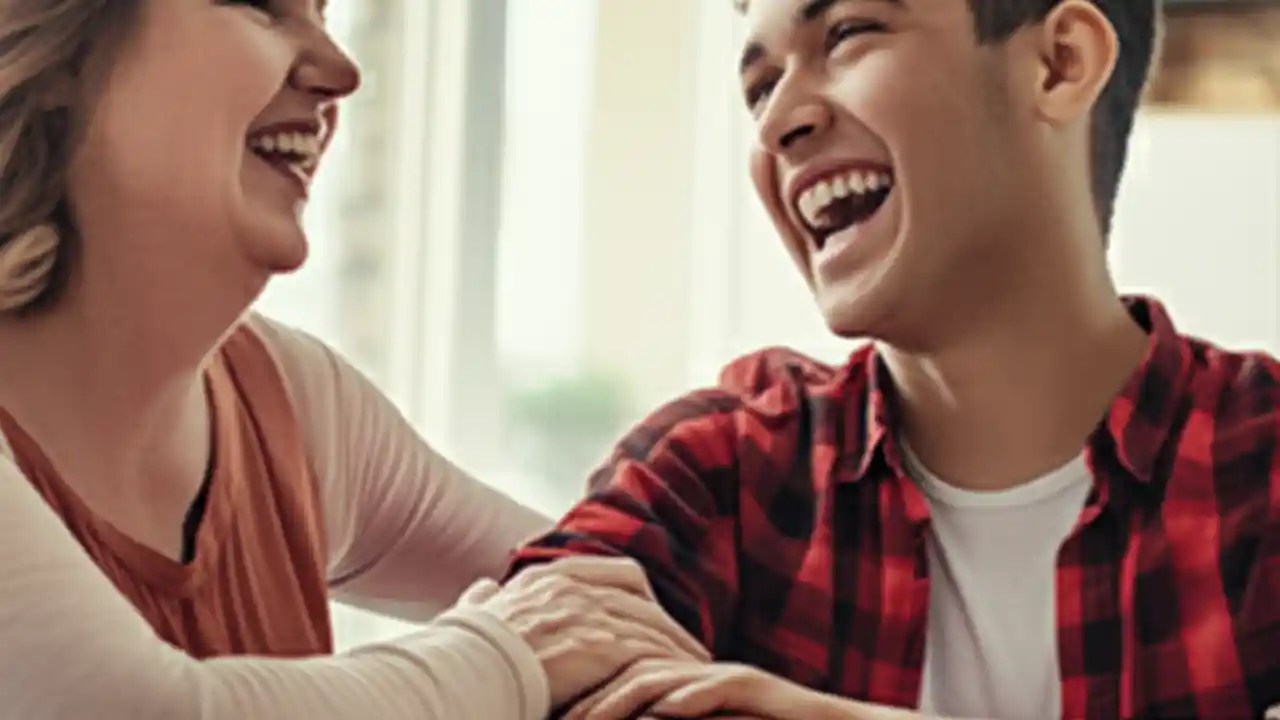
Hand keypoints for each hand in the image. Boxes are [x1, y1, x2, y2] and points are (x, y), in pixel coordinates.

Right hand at [461, 557, 710, 708]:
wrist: (461, 673)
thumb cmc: (460, 653)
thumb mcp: (472, 613)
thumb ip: (482, 600)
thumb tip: (482, 590)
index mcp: (549, 577)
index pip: (617, 574)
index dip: (642, 597)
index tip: (654, 619)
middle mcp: (575, 589)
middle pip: (642, 601)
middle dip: (668, 626)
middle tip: (688, 649)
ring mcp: (591, 614)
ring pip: (653, 627)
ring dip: (679, 650)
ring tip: (699, 672)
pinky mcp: (603, 647)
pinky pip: (652, 654)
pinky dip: (674, 668)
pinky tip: (688, 686)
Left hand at [562, 660, 801, 719]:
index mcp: (683, 687)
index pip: (623, 681)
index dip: (585, 700)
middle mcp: (697, 674)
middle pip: (633, 673)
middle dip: (591, 698)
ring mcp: (726, 677)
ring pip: (667, 678)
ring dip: (625, 698)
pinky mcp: (756, 687)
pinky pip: (720, 687)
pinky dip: (690, 697)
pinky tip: (667, 711)